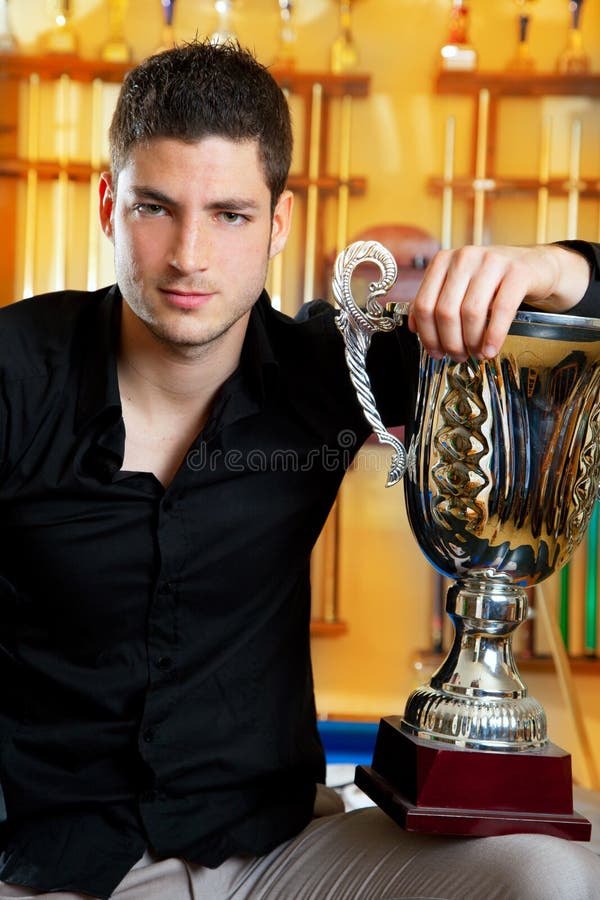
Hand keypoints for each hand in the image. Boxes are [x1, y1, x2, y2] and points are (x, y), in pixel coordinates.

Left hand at [408, 243, 590, 360]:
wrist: (536, 266)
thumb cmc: (493, 283)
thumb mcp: (459, 288)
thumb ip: (435, 303)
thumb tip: (414, 328)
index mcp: (443, 261)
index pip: (423, 305)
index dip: (427, 335)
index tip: (436, 352)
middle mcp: (464, 257)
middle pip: (445, 311)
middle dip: (450, 342)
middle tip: (458, 356)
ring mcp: (492, 261)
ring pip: (471, 312)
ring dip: (472, 342)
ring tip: (476, 354)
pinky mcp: (518, 272)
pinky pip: (501, 310)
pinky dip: (494, 336)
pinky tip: (490, 350)